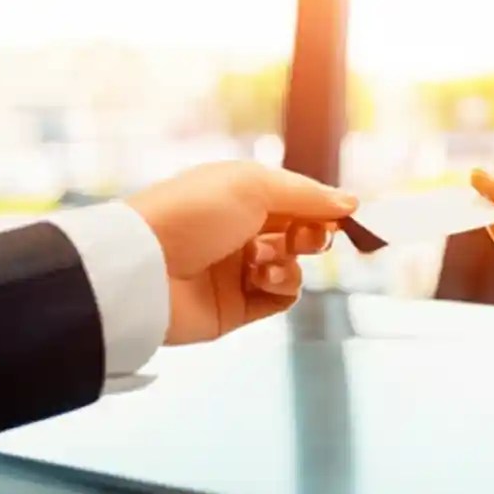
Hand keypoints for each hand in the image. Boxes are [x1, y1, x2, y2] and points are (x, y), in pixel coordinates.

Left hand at [125, 161, 356, 344]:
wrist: (143, 268)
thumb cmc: (191, 213)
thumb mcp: (254, 186)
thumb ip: (308, 194)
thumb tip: (351, 202)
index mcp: (240, 196)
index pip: (296, 200)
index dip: (322, 207)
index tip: (345, 214)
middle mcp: (240, 232)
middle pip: (299, 234)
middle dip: (311, 235)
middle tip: (304, 238)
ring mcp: (237, 271)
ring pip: (293, 267)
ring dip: (290, 263)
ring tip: (263, 261)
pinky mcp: (236, 307)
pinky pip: (281, 298)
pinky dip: (282, 288)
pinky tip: (261, 279)